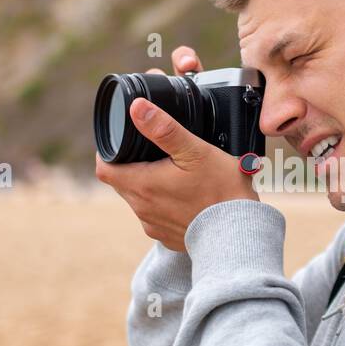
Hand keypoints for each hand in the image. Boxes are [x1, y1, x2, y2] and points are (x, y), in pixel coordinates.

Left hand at [95, 45, 259, 251]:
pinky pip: (156, 218)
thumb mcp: (195, 151)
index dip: (106, 153)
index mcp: (143, 185)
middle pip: (121, 183)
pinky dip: (164, 206)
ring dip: (148, 186)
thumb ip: (164, 128)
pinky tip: (184, 198)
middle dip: (130, 166)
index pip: (104, 169)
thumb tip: (137, 108)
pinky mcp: (168, 237)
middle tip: (151, 152)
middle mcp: (142, 209)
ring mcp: (154, 226)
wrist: (240, 232)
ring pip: (139, 200)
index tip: (120, 142)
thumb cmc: (221, 191)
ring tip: (172, 174)